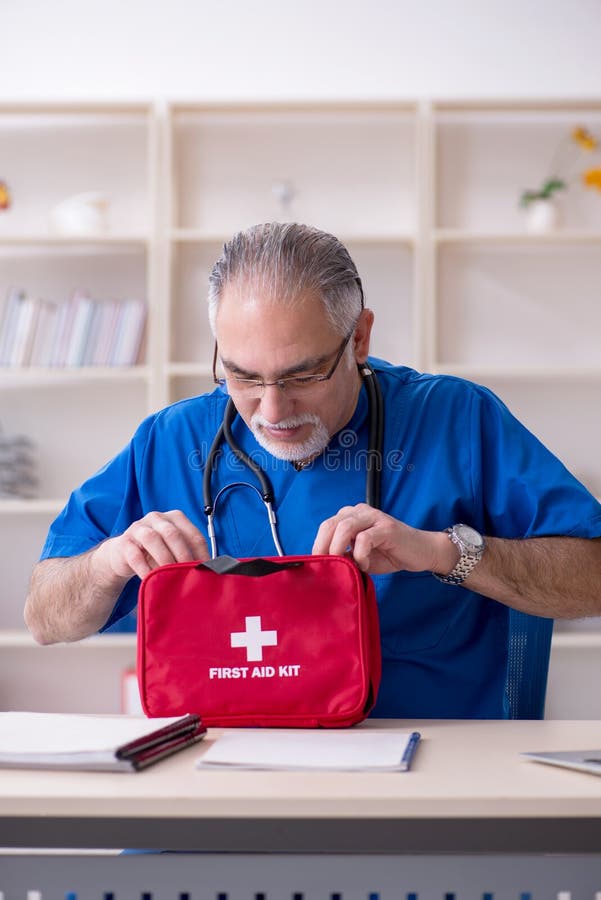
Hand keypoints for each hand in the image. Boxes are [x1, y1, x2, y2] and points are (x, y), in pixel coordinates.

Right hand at [93, 509, 209, 581]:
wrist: (123, 554)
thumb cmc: (155, 552)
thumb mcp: (173, 550)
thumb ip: (188, 554)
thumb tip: (207, 570)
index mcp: (174, 518)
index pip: (192, 533)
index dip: (201, 553)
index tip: (206, 570)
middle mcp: (156, 518)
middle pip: (173, 534)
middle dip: (184, 556)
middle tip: (189, 575)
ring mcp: (138, 528)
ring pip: (153, 540)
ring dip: (164, 560)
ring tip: (171, 577)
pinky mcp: (124, 542)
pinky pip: (135, 555)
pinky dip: (145, 569)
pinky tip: (152, 579)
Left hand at [312, 503, 455, 574]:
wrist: (421, 552)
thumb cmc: (389, 554)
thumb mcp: (360, 557)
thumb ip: (343, 557)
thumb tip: (323, 566)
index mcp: (350, 516)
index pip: (326, 526)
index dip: (317, 546)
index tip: (316, 566)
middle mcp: (359, 511)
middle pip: (330, 524)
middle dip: (323, 548)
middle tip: (325, 567)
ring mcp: (374, 517)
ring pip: (345, 527)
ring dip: (338, 550)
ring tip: (343, 566)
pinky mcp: (386, 527)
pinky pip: (364, 538)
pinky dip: (360, 555)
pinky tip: (364, 565)